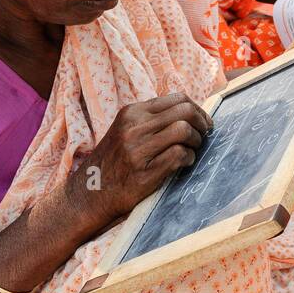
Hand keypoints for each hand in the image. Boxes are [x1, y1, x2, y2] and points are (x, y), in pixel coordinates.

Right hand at [78, 93, 210, 222]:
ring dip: (196, 141)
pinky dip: (188, 158)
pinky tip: (183, 163)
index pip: (177, 98)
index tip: (203, 122)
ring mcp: (138, 150)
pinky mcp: (145, 172)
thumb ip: (152, 119)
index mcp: (132, 112)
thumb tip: (190, 111)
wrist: (89, 194)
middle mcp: (134, 127)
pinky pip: (179, 155)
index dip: (197, 109)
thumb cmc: (115, 161)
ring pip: (184, 130)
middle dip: (202, 123)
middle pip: (185, 112)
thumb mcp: (126, 129)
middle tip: (204, 135)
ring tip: (192, 150)